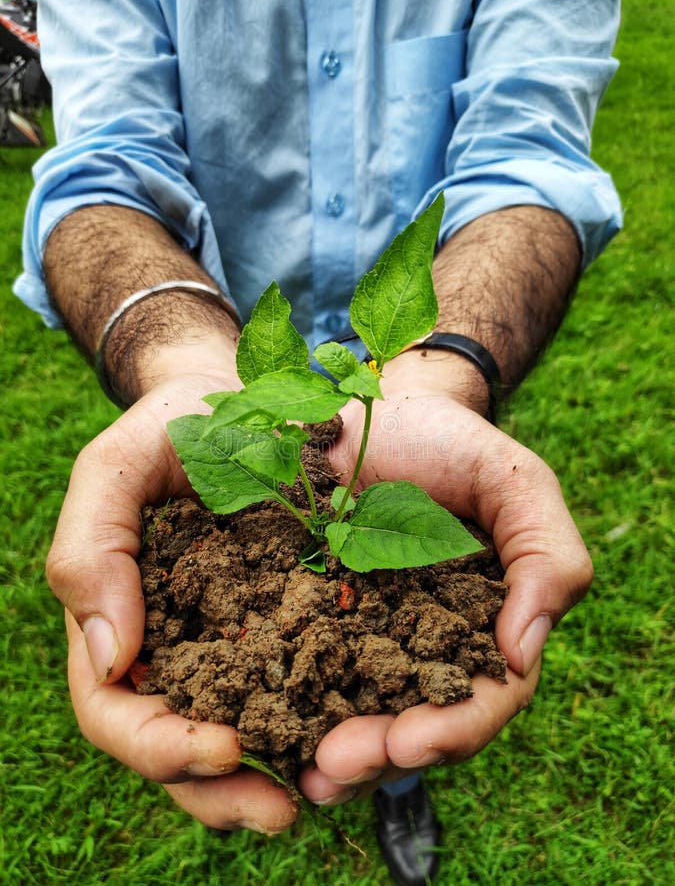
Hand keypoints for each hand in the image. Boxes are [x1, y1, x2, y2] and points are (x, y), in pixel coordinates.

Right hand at [47, 372, 297, 832]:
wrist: (242, 398)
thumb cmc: (171, 427)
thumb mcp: (116, 468)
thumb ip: (90, 551)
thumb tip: (109, 657)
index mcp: (118, 622)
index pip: (116, 709)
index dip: (158, 744)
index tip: (221, 746)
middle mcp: (172, 647)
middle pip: (180, 746)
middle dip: (223, 789)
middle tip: (284, 810)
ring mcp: (231, 642)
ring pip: (242, 734)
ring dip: (278, 773)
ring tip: (330, 788)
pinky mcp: (289, 626)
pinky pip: (298, 687)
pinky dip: (320, 720)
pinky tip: (360, 730)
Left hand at [298, 351, 592, 802]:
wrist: (372, 409)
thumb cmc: (451, 443)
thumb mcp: (514, 482)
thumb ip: (545, 557)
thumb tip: (522, 653)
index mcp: (484, 628)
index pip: (485, 699)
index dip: (453, 729)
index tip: (408, 742)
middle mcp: (426, 648)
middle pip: (414, 725)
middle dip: (377, 755)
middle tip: (331, 769)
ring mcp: (363, 637)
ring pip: (355, 716)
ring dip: (329, 751)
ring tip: (296, 770)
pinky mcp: (306, 618)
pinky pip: (298, 673)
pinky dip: (285, 705)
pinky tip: (258, 724)